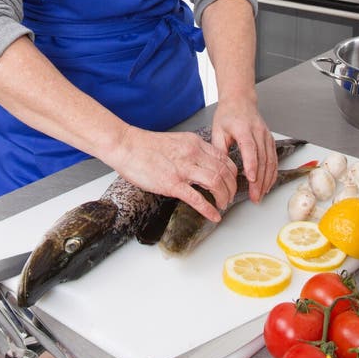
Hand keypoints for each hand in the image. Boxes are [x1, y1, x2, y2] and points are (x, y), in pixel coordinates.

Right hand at [110, 127, 238, 222]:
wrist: (126, 146)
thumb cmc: (146, 145)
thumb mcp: (177, 141)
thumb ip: (191, 151)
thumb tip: (202, 164)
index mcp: (194, 143)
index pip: (224, 158)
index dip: (232, 173)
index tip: (231, 182)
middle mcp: (193, 154)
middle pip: (224, 172)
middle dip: (231, 188)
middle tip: (230, 197)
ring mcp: (183, 169)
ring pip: (216, 183)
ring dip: (224, 197)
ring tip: (223, 205)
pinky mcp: (172, 183)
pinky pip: (197, 199)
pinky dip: (209, 209)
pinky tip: (213, 216)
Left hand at [211, 97, 277, 202]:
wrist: (240, 100)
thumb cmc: (227, 115)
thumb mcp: (217, 130)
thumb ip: (219, 149)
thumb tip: (220, 170)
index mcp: (243, 128)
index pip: (249, 148)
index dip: (251, 164)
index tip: (250, 179)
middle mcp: (258, 132)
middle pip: (262, 158)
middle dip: (259, 180)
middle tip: (255, 196)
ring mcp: (266, 136)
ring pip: (270, 161)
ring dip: (267, 180)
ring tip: (260, 195)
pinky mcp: (270, 140)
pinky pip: (274, 159)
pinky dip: (272, 173)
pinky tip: (268, 184)